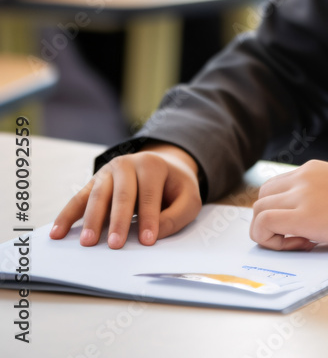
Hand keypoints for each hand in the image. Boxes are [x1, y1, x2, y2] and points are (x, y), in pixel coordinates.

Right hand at [49, 142, 201, 247]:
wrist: (162, 167)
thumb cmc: (174, 188)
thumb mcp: (188, 198)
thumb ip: (176, 215)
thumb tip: (154, 234)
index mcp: (153, 165)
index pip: (150, 195)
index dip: (149, 218)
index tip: (147, 241)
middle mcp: (128, 164)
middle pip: (122, 194)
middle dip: (119, 221)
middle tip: (115, 245)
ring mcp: (107, 172)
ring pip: (98, 196)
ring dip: (92, 220)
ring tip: (88, 243)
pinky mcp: (94, 182)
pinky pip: (79, 199)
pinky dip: (67, 216)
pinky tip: (58, 233)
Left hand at [250, 160, 327, 251]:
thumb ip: (315, 195)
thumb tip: (296, 219)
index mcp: (313, 169)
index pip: (276, 187)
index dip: (281, 210)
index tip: (302, 226)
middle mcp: (304, 176)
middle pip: (262, 197)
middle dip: (270, 221)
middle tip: (297, 236)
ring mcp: (302, 194)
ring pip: (258, 211)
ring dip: (270, 232)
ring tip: (301, 242)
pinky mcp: (303, 215)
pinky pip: (264, 224)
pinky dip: (272, 240)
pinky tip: (302, 245)